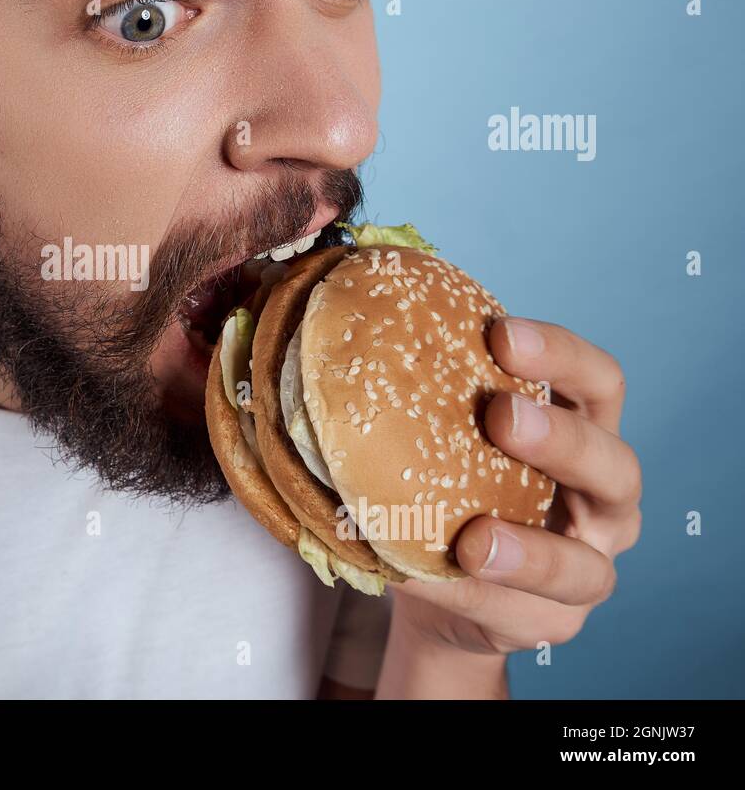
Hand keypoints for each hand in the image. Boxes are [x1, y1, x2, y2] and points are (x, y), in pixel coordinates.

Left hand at [389, 316, 642, 656]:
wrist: (441, 584)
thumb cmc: (450, 485)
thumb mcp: (445, 435)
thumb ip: (429, 397)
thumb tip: (343, 339)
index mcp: (586, 435)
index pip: (600, 384)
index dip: (562, 356)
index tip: (503, 335)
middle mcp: (604, 500)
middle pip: (615, 466)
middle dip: (561, 440)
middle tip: (502, 416)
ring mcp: (588, 568)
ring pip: (587, 568)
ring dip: (531, 551)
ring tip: (477, 540)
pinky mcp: (554, 623)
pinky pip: (521, 616)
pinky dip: (471, 597)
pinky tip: (426, 579)